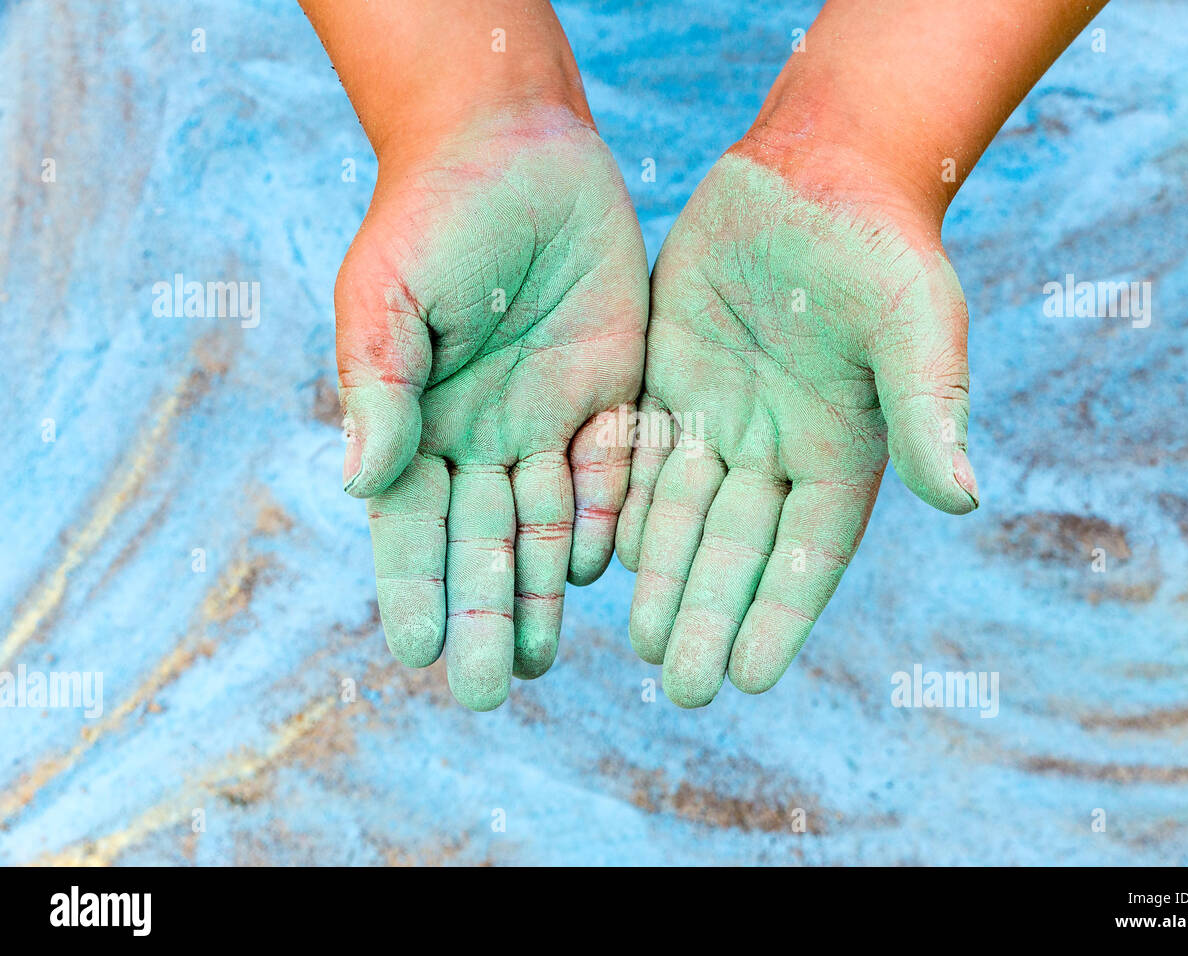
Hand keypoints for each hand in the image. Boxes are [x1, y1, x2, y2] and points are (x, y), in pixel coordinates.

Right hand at [338, 108, 646, 709]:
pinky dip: (611, 519)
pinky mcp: (613, 394)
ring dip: (545, 593)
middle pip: (483, 546)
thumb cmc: (433, 216)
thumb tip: (364, 483)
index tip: (414, 654)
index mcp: (419, 424)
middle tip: (488, 688)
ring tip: (545, 658)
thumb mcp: (388, 293)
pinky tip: (606, 570)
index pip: (412, 527)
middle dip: (483, 615)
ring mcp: (550, 422)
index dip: (413, 588)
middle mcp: (484, 439)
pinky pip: (616, 470)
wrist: (517, 150)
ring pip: (550, 527)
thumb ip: (380, 385)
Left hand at [616, 139, 976, 707]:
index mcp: (843, 450)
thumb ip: (929, 407)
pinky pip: (640, 452)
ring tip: (638, 641)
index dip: (780, 615)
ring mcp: (720, 415)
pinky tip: (601, 553)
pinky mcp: (670, 377)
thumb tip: (964, 498)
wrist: (818, 168)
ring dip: (663, 577)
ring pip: (684, 513)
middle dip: (709, 614)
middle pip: (738, 550)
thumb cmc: (883, 242)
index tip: (749, 678)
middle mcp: (777, 447)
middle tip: (680, 686)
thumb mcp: (916, 322)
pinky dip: (623, 504)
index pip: (809, 553)